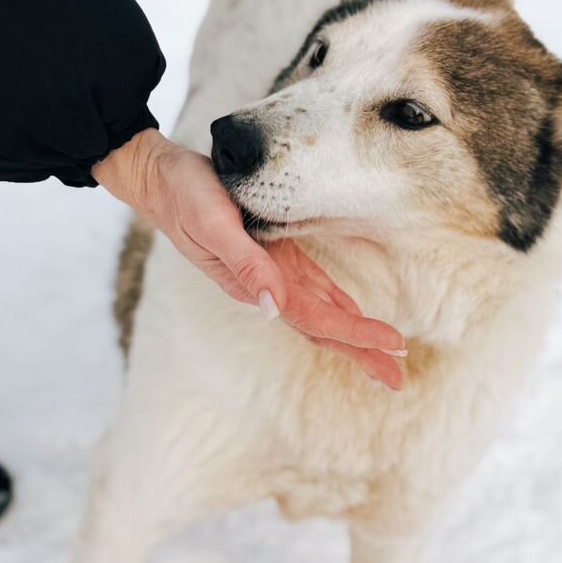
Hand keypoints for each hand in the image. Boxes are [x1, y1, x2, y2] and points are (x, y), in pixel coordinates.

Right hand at [93, 129, 406, 388]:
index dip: (354, 334)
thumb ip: (243, 265)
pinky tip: (353, 314)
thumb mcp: (213, 225)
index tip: (392, 346)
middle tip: (398, 381)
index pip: (315, 319)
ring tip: (386, 355)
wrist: (162, 181)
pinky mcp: (273, 255)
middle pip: (322, 329)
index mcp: (256, 284)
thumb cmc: (185, 198)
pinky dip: (336, 305)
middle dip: (361, 354)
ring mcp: (271, 273)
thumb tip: (273, 309)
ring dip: (354, 336)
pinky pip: (311, 288)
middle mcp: (267, 286)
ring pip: (320, 314)